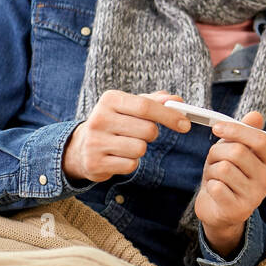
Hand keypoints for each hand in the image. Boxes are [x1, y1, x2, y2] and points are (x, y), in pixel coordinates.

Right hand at [63, 90, 190, 183]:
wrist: (80, 147)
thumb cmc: (114, 123)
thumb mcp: (130, 107)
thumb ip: (154, 102)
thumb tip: (177, 100)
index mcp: (109, 100)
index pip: (146, 106)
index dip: (169, 116)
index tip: (185, 124)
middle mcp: (99, 119)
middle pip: (147, 130)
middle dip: (153, 134)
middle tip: (145, 134)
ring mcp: (95, 142)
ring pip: (140, 149)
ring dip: (140, 149)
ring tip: (127, 145)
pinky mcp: (95, 163)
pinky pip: (130, 165)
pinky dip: (131, 163)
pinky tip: (119, 157)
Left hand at [194, 111, 265, 256]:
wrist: (218, 209)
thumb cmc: (227, 176)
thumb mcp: (235, 151)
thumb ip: (245, 133)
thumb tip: (255, 115)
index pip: (260, 140)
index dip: (236, 130)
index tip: (216, 128)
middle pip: (238, 152)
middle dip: (217, 152)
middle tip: (213, 160)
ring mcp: (255, 197)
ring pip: (224, 169)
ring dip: (212, 170)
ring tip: (215, 177)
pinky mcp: (239, 210)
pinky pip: (217, 187)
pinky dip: (209, 186)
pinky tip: (215, 192)